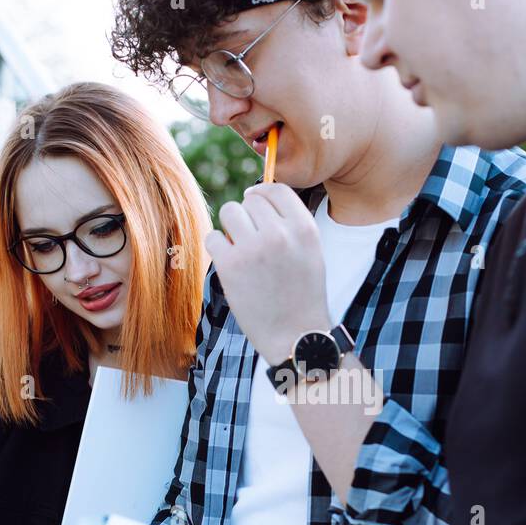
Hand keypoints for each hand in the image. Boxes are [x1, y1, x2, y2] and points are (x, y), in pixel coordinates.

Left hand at [203, 183, 332, 363]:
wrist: (295, 335)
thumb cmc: (302, 294)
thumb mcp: (312, 251)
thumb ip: (291, 222)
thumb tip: (255, 194)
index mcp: (304, 228)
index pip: (276, 189)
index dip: (263, 196)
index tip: (257, 211)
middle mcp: (280, 233)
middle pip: (250, 199)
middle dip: (247, 216)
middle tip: (252, 241)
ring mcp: (254, 249)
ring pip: (228, 211)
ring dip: (230, 227)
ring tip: (241, 250)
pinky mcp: (231, 265)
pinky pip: (213, 237)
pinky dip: (218, 249)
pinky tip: (231, 265)